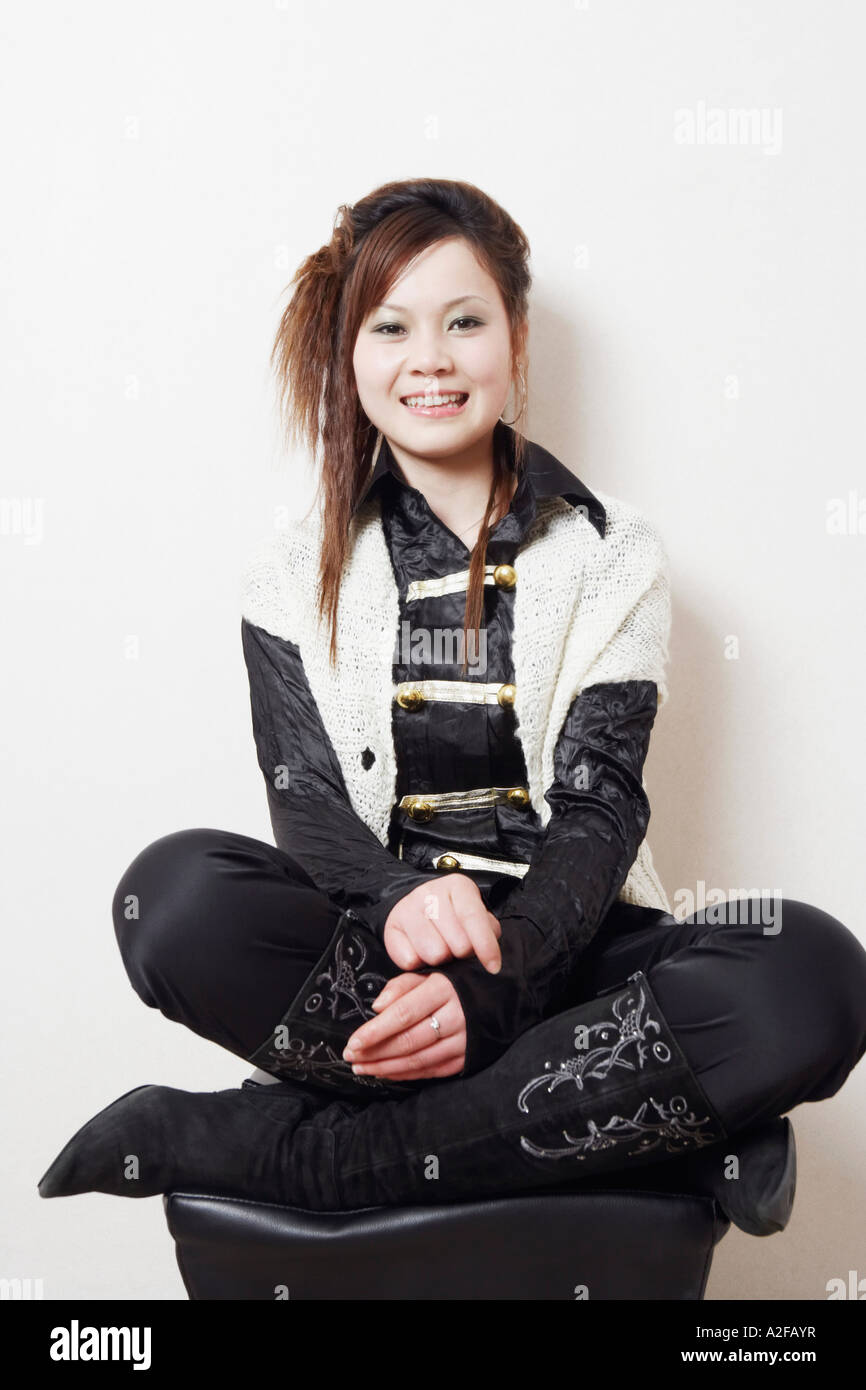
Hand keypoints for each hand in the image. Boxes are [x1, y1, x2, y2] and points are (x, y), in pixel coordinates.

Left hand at [342, 972, 465, 1079]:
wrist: (498, 997)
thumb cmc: (454, 983)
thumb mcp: (429, 974)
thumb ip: (401, 986)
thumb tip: (377, 1007)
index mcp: (443, 989)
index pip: (403, 1014)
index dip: (375, 1031)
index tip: (352, 1043)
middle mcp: (455, 1016)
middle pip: (408, 1041)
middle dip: (375, 1053)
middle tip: (351, 1059)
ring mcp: (463, 1040)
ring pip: (418, 1060)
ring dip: (386, 1068)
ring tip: (362, 1069)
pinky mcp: (467, 1057)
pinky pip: (432, 1071)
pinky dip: (406, 1075)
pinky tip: (386, 1073)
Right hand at [382, 873, 501, 974]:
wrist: (416, 905)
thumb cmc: (452, 914)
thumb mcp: (476, 915)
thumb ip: (487, 930)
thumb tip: (489, 952)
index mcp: (457, 886)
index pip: (473, 918)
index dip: (485, 946)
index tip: (493, 966)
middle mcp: (431, 892)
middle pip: (456, 942)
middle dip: (461, 954)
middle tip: (457, 950)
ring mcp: (408, 907)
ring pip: (434, 954)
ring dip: (440, 961)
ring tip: (441, 950)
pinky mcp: (391, 926)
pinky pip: (409, 961)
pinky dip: (418, 964)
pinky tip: (422, 952)